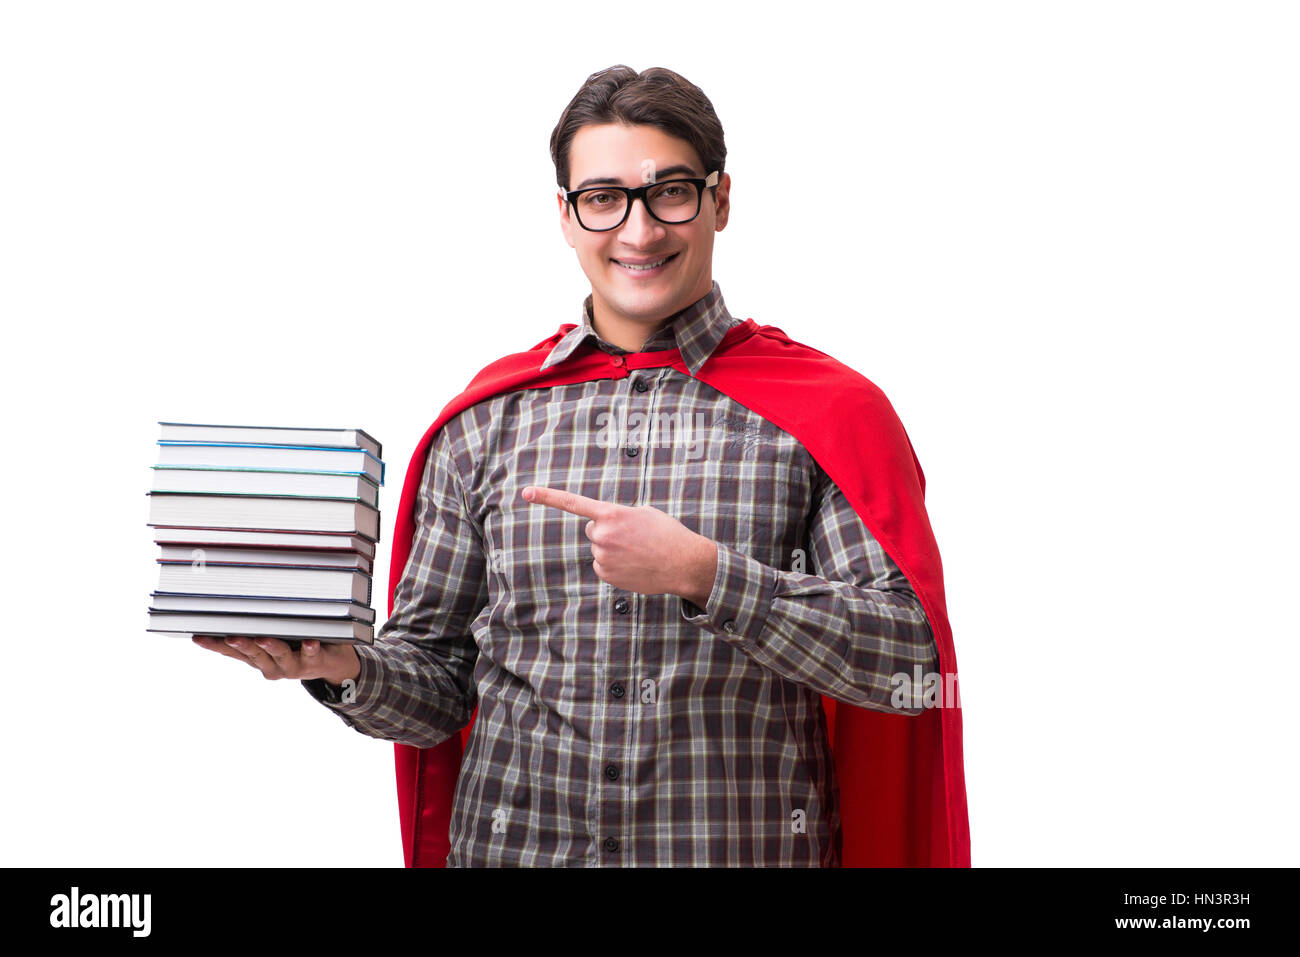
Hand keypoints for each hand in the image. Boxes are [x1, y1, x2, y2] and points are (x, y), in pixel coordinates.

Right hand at [192, 635, 360, 685]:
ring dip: (272, 647)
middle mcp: (272, 665)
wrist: (332, 665)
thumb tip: (233, 598)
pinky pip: (312, 654)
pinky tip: (310, 641)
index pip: (231, 651)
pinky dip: (310, 648)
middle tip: (231, 637)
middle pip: (253, 655)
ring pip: (280, 656)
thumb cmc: (297, 644)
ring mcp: (293, 666)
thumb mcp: (274, 635)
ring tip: (265, 639)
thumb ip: (257, 623)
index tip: (198, 637)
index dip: (215, 645)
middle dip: (242, 645)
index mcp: (258, 658)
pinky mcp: (314, 661)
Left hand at [522, 485, 717, 602]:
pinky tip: (634, 565)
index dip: (547, 497)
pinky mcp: (607, 575)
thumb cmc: (667, 534)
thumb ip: (618, 515)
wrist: (683, 563)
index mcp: (611, 514)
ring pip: (599, 548)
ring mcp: (603, 556)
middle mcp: (603, 535)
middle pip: (593, 529)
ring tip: (638, 551)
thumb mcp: (643, 513)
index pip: (573, 503)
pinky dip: (614, 565)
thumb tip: (604, 526)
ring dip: (613, 548)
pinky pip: (602, 565)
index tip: (526, 493)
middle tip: (632, 536)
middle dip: (607, 531)